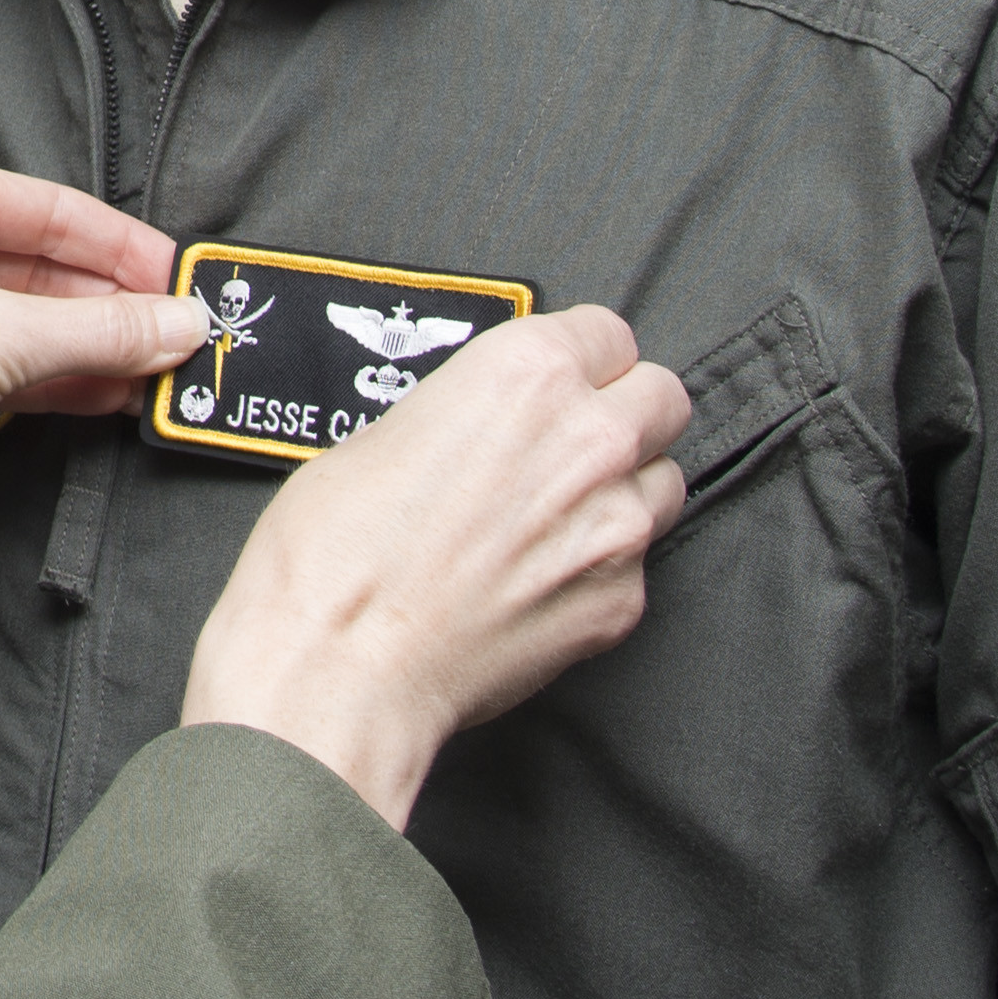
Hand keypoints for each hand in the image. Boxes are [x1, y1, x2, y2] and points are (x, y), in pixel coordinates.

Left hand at [0, 157, 207, 581]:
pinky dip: (59, 375)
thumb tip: (178, 322)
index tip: (181, 280)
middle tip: (179, 336)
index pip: (56, 208)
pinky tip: (110, 393)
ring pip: (31, 317)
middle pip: (47, 264)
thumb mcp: (6, 340)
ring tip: (158, 372)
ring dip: (94, 347)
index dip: (125, 247)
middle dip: (114, 306)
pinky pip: (9, 360)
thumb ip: (105, 331)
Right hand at [179, 304, 686, 827]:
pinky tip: (536, 579)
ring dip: (624, 488)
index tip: (562, 379)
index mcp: (526, 374)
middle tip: (573, 439)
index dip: (579, 358)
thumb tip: (489, 425)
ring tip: (557, 514)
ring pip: (665, 481)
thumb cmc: (332, 554)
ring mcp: (616, 525)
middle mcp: (589, 440)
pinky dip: (600, 567)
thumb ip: (466, 412)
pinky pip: (637, 565)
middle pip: (662, 398)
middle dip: (624, 412)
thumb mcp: (381, 433)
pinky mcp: (620, 601)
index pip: (607, 333)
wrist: (337, 665)